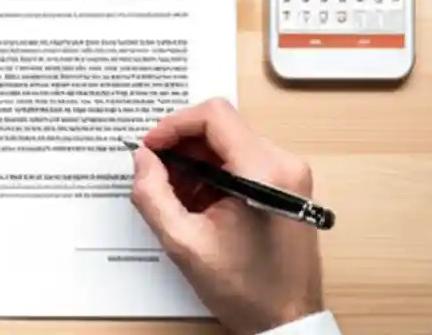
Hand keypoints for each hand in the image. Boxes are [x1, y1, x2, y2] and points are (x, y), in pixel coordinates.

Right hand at [130, 98, 322, 333]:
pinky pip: (242, 160)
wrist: (287, 320)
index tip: (152, 146)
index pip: (214, 116)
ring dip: (196, 162)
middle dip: (182, 147)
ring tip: (178, 197)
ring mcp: (289, 174)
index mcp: (263, 172)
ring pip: (229, 143)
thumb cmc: (248, 290)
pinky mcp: (287, 185)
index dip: (174, 125)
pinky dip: (214, 174)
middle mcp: (284, 164)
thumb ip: (153, 195)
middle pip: (221, 127)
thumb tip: (142, 159)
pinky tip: (200, 204)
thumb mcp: (185, 243)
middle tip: (156, 174)